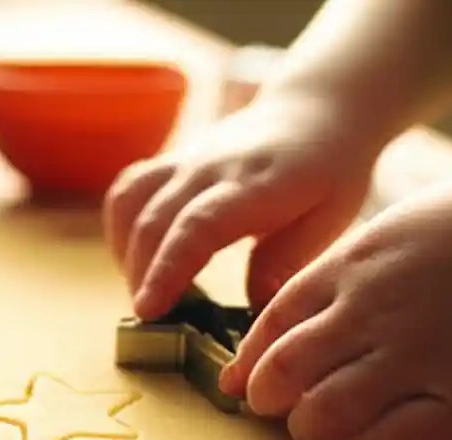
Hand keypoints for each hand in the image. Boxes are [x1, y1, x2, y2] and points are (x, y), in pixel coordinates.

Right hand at [104, 90, 381, 318]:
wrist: (315, 107)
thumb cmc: (330, 168)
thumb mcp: (330, 216)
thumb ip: (288, 259)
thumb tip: (256, 307)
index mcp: (255, 185)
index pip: (197, 226)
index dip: (168, 269)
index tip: (149, 309)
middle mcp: (210, 168)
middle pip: (155, 221)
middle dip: (142, 275)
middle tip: (150, 320)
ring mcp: (185, 160)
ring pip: (131, 202)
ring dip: (127, 253)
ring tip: (145, 290)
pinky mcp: (171, 160)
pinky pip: (128, 189)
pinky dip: (120, 227)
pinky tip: (136, 257)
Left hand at [218, 163, 451, 439]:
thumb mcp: (397, 230)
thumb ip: (339, 276)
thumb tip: (283, 326)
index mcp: (354, 268)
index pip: (271, 328)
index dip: (250, 364)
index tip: (245, 384)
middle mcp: (376, 314)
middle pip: (285, 376)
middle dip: (268, 401)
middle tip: (277, 411)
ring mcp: (422, 359)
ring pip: (326, 417)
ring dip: (311, 430)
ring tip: (321, 428)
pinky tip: (373, 438)